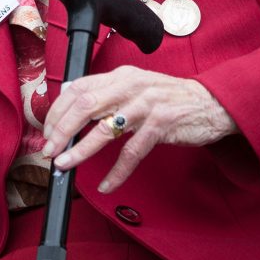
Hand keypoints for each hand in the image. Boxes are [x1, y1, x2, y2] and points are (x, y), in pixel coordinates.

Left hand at [40, 65, 237, 193]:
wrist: (211, 104)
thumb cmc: (169, 98)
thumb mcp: (135, 85)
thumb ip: (106, 90)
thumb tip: (69, 99)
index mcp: (120, 75)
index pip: (78, 88)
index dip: (58, 110)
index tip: (47, 131)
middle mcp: (130, 86)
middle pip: (84, 105)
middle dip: (61, 129)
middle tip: (49, 150)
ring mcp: (146, 104)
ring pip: (104, 129)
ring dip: (80, 150)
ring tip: (65, 164)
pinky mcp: (162, 125)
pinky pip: (132, 152)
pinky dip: (117, 171)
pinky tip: (105, 184)